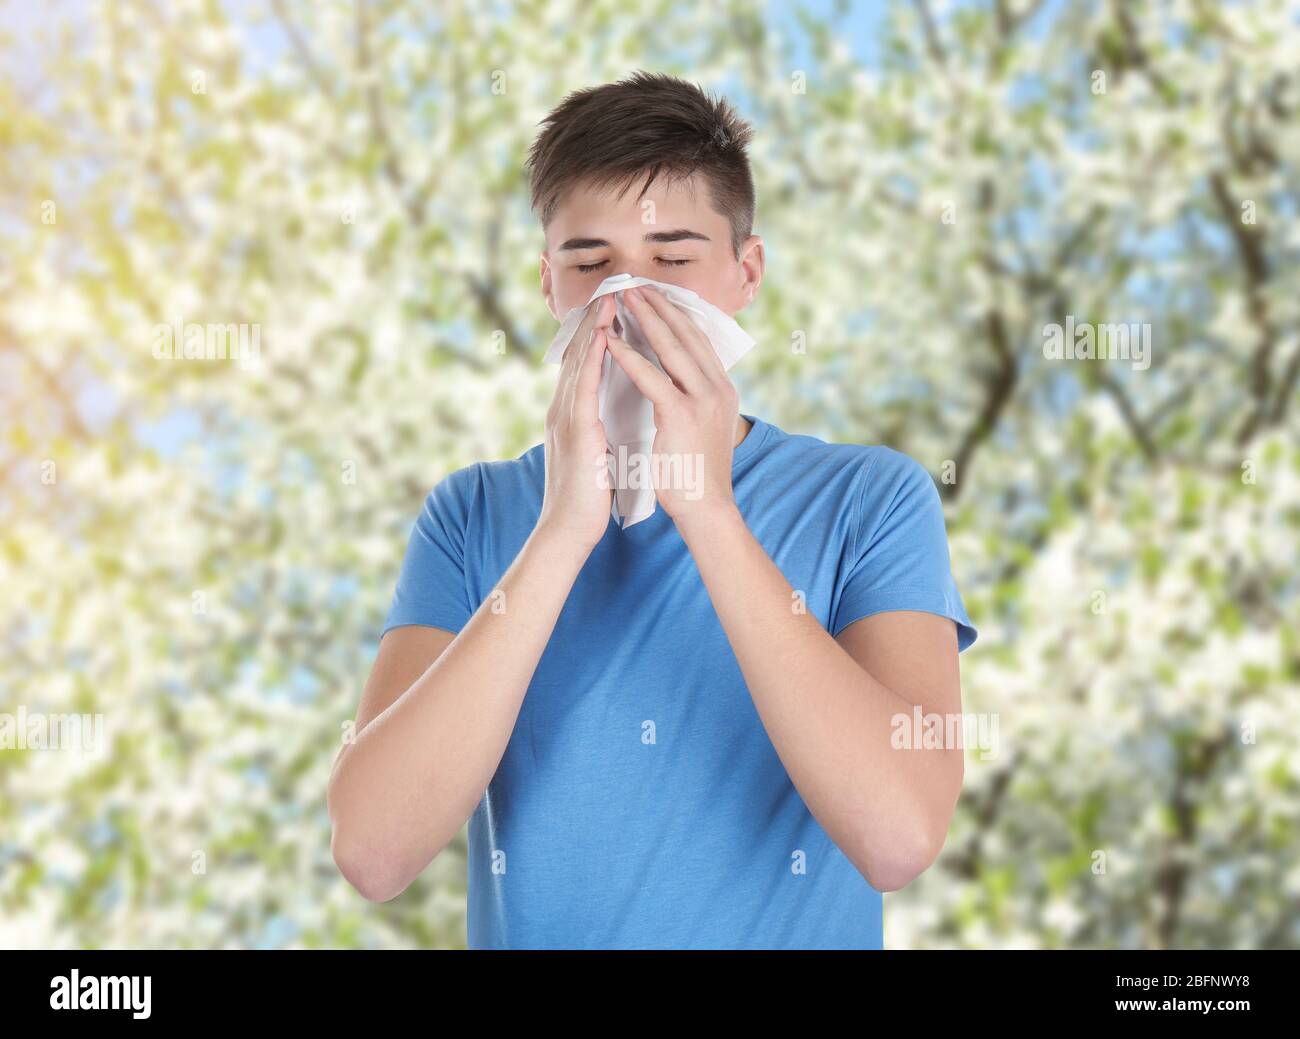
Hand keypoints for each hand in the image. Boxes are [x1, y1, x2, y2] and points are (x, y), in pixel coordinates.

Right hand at [536, 293, 615, 554]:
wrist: (567, 530)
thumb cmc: (585, 498)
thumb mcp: (594, 454)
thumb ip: (597, 430)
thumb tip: (610, 418)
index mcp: (570, 415)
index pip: (584, 364)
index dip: (597, 334)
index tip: (613, 308)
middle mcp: (563, 409)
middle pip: (579, 354)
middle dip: (595, 320)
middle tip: (612, 287)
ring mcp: (565, 417)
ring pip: (580, 361)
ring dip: (595, 327)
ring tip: (610, 297)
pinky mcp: (574, 429)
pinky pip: (585, 384)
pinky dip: (594, 357)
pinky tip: (605, 334)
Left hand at [607, 285, 740, 527]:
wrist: (705, 506)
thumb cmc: (696, 473)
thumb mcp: (705, 427)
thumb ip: (696, 400)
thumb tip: (683, 383)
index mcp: (723, 389)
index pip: (698, 341)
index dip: (676, 315)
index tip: (656, 295)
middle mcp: (718, 388)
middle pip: (687, 335)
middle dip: (660, 306)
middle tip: (636, 285)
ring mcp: (702, 399)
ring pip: (671, 348)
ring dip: (645, 319)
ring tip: (623, 298)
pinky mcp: (681, 414)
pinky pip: (651, 377)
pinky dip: (628, 356)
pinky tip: (610, 342)